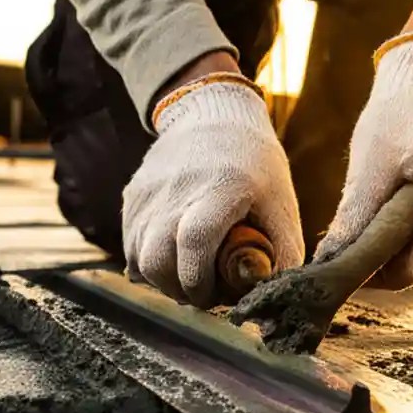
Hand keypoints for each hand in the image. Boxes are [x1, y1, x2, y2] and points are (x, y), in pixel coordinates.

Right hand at [122, 75, 303, 306]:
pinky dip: (147, 263)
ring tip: (188, 277)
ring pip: (137, 258)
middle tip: (203, 294)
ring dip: (162, 280)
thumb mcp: (282, 205)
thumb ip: (283, 254)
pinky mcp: (133, 196)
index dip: (200, 280)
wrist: (214, 116)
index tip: (214, 296)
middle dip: (179, 290)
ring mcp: (149, 192)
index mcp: (221, 188)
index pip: (196, 241)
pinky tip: (173, 260)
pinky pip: (129, 245)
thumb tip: (275, 297)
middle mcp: (177, 189)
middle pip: (157, 259)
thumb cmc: (256, 166)